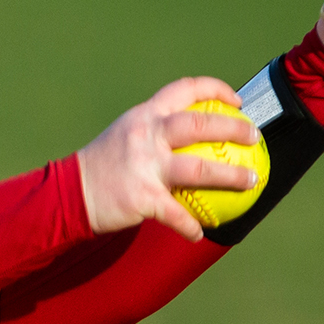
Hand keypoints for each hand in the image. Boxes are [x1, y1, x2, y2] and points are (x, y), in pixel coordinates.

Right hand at [76, 77, 260, 241]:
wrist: (68, 194)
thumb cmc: (101, 168)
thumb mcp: (124, 136)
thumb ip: (153, 133)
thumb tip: (191, 137)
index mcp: (144, 115)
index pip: (184, 89)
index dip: (215, 90)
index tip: (236, 102)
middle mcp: (146, 135)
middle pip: (200, 124)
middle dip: (234, 128)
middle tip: (254, 137)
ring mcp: (145, 166)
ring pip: (200, 169)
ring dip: (231, 176)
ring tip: (251, 181)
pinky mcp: (142, 197)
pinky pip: (177, 214)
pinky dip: (190, 226)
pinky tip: (199, 233)